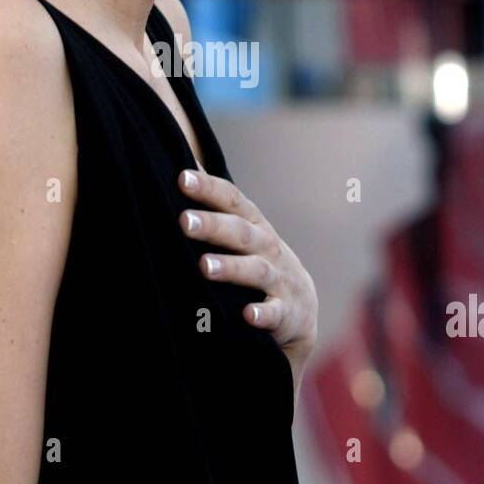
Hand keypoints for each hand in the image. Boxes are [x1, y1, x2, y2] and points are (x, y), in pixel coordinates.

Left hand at [177, 168, 317, 405]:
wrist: (301, 307)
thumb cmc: (258, 259)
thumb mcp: (244, 230)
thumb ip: (217, 205)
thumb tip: (184, 168)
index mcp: (253, 225)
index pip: (231, 200)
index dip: (209, 188)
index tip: (182, 178)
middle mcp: (266, 248)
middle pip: (240, 232)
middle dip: (213, 226)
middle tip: (184, 221)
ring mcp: (278, 279)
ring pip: (255, 270)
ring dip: (231, 267)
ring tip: (205, 266)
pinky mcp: (285, 313)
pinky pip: (274, 313)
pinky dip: (263, 314)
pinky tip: (247, 315)